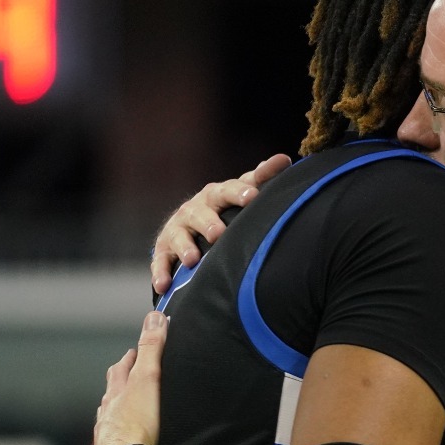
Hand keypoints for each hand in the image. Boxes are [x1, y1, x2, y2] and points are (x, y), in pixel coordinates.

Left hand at [94, 311, 166, 444]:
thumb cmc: (136, 424)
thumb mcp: (147, 379)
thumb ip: (151, 349)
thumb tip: (154, 318)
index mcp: (116, 394)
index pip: (119, 370)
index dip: (127, 359)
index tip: (131, 352)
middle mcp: (108, 414)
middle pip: (111, 393)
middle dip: (119, 384)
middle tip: (125, 376)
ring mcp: (108, 435)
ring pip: (110, 417)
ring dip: (117, 411)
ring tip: (124, 410)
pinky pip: (115, 441)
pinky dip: (120, 436)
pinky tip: (125, 442)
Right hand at [150, 152, 292, 293]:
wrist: (191, 224)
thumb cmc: (225, 208)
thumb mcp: (242, 193)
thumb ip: (261, 179)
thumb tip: (283, 160)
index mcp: (216, 194)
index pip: (229, 190)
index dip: (240, 192)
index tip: (252, 196)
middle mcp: (195, 209)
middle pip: (200, 213)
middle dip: (208, 222)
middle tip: (218, 233)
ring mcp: (177, 228)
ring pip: (179, 236)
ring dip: (184, 247)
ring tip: (192, 260)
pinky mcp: (164, 249)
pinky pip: (161, 260)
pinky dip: (160, 272)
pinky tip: (163, 285)